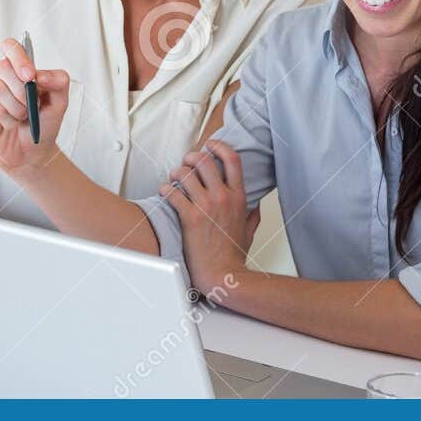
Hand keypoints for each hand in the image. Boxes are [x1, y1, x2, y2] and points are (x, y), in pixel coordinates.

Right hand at [0, 37, 71, 177]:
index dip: (19, 58)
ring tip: (23, 116)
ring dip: (17, 107)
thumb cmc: (44, 122)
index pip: (10, 47)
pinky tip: (11, 124)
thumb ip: (58, 82)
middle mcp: (1, 75)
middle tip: (31, 104)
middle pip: (2, 66)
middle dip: (22, 89)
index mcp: (20, 68)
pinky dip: (9, 119)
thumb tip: (40, 75)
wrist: (34, 152)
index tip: (31, 76)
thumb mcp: (60, 101)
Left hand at [160, 139, 257, 299]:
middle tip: (186, 161)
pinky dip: (165, 189)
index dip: (219, 146)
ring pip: (186, 174)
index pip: (232, 159)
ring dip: (176, 172)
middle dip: (192, 156)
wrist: (223, 276)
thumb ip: (253, 216)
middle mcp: (223, 198)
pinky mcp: (190, 218)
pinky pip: (173, 194)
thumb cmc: (234, 257)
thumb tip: (256, 207)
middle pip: (205, 161)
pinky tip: (164, 192)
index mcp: (239, 198)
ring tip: (173, 178)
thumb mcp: (249, 232)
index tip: (210, 144)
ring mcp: (206, 207)